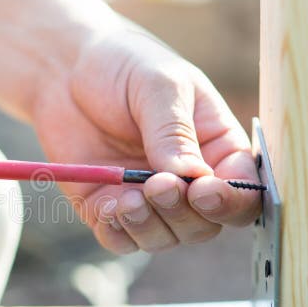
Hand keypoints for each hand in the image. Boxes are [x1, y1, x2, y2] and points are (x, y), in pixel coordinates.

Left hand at [32, 30, 260, 253]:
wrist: (65, 69)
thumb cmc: (123, 66)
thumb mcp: (157, 85)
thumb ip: (173, 131)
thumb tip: (190, 177)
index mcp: (216, 148)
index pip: (242, 189)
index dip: (230, 201)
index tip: (203, 190)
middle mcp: (187, 181)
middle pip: (205, 224)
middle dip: (184, 213)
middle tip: (157, 185)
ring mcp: (147, 198)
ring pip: (165, 237)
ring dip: (150, 226)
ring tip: (128, 198)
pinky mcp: (107, 207)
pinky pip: (120, 240)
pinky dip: (118, 232)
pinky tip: (109, 208)